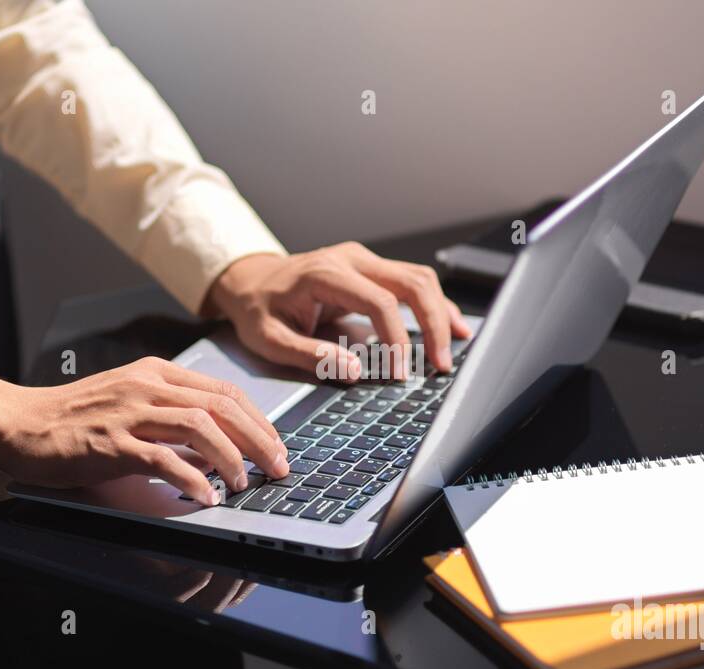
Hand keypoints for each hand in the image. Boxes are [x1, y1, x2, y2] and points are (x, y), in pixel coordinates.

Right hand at [0, 361, 288, 504]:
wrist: (20, 423)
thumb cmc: (76, 418)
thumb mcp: (131, 402)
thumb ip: (172, 416)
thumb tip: (218, 446)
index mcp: (157, 373)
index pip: (224, 392)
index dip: (258, 421)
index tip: (276, 446)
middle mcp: (147, 386)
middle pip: (221, 407)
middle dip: (258, 439)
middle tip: (277, 467)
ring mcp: (128, 413)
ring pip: (199, 427)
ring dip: (231, 457)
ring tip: (244, 483)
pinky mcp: (110, 442)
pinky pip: (162, 459)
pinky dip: (191, 478)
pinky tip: (206, 495)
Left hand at [207, 243, 471, 379]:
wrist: (250, 280)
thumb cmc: (258, 309)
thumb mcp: (270, 339)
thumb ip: (310, 355)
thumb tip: (353, 370)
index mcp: (327, 274)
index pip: (380, 302)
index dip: (397, 339)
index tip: (401, 373)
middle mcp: (351, 260)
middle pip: (412, 283)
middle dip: (434, 325)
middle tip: (440, 365)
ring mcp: (365, 261)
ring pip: (420, 278)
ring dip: (441, 313)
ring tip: (453, 348)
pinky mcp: (372, 269)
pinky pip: (413, 282)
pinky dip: (435, 304)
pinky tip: (452, 325)